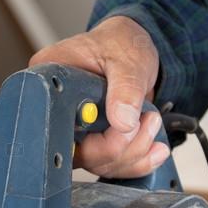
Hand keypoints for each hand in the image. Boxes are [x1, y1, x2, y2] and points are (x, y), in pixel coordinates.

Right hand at [29, 16, 166, 177]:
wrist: (134, 49)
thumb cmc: (121, 43)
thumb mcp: (126, 58)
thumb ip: (125, 88)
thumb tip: (122, 121)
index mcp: (52, 80)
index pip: (58, 125)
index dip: (91, 137)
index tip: (122, 125)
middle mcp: (58, 110)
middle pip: (79, 153)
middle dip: (119, 147)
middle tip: (146, 120)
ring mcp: (76, 129)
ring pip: (97, 162)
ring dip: (133, 152)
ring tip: (153, 122)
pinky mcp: (93, 140)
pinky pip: (111, 164)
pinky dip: (137, 161)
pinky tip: (155, 149)